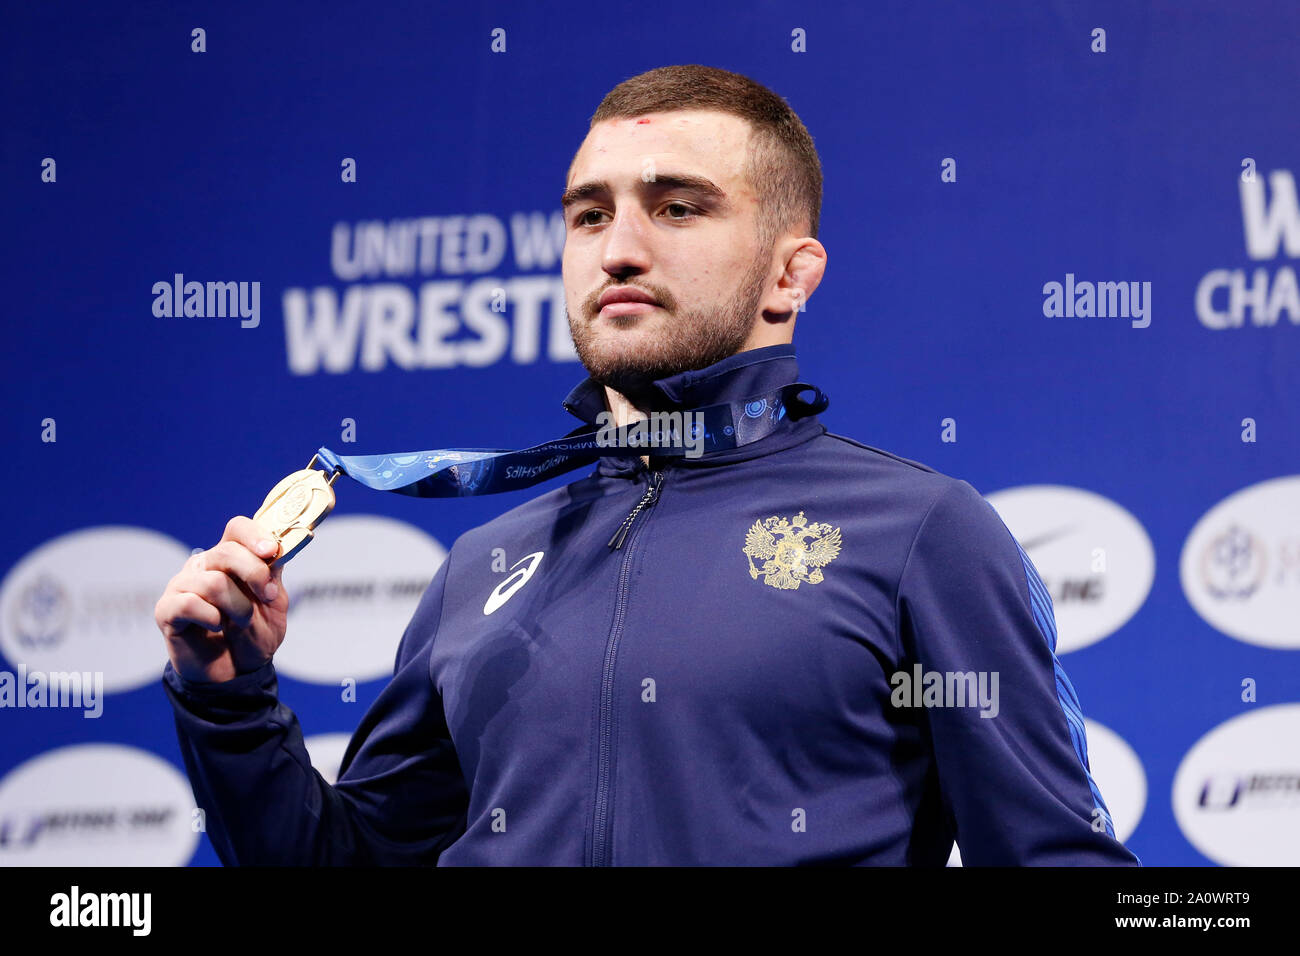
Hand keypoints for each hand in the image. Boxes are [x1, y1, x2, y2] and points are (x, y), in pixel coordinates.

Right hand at [155, 517, 288, 683]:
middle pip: (226, 552)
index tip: (272, 552)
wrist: (237, 673)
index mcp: (230, 558)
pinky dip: (212, 619)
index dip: (255, 535)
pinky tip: (216, 627)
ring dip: (239, 607)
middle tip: (267, 597)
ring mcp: (182, 586)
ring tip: (241, 621)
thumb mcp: (274, 603)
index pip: (237, 528)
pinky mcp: (166, 610)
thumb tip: (276, 548)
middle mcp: (203, 566)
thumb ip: (273, 574)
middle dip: (255, 575)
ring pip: (214, 582)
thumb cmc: (254, 635)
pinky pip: (191, 604)